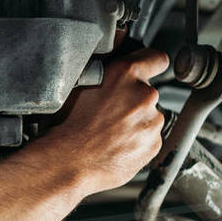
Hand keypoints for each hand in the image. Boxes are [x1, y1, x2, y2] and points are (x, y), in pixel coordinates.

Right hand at [35, 48, 168, 192]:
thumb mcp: (76, 85)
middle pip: (147, 93)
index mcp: (125, 73)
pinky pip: (148, 140)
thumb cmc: (66, 127)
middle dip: (133, 100)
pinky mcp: (153, 145)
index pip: (156, 58)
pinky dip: (136, 143)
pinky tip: (114, 146)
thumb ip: (102, 72)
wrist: (68, 163)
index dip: (150, 64)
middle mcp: (144, 95)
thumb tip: (110, 66)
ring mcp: (152, 122)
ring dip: (135, 123)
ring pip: (148, 118)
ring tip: (109, 133)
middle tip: (108, 113)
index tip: (148, 69)